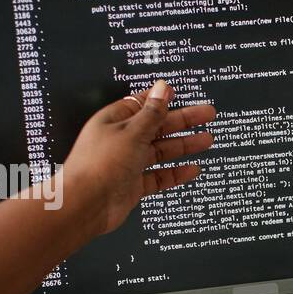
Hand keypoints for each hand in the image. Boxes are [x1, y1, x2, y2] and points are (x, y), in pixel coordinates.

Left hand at [60, 80, 216, 239]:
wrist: (85, 205)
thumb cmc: (98, 165)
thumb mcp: (131, 132)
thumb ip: (152, 113)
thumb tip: (162, 88)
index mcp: (115, 121)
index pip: (143, 105)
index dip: (162, 99)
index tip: (180, 93)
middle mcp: (121, 141)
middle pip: (158, 127)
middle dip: (183, 121)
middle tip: (206, 114)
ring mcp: (128, 164)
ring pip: (162, 151)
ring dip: (184, 145)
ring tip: (206, 140)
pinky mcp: (134, 185)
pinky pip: (160, 176)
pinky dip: (176, 173)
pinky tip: (191, 169)